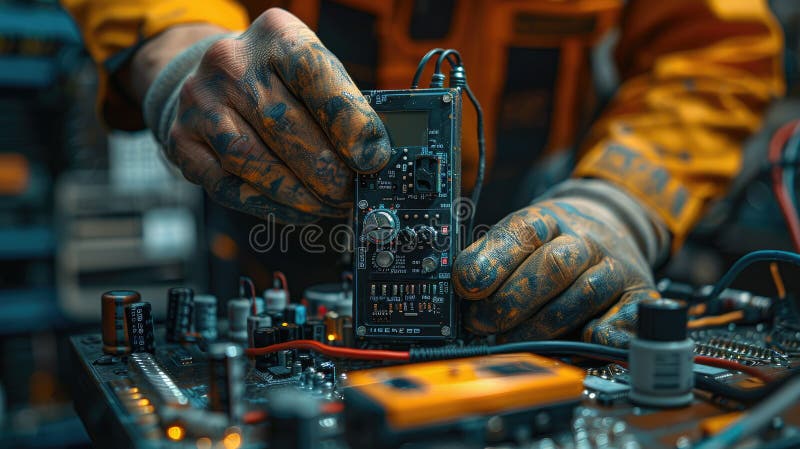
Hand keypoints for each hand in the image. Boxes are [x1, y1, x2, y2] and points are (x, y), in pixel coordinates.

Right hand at [154, 9, 389, 222]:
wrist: (208, 80)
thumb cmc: (274, 80)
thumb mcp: (309, 72)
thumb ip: (341, 104)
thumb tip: (375, 155)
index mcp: (275, 35)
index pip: (314, 74)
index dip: (348, 120)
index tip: (372, 156)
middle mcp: (230, 63)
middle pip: (285, 125)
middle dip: (327, 169)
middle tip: (351, 192)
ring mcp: (200, 103)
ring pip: (255, 161)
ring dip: (300, 193)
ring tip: (329, 205)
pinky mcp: (182, 142)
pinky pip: (230, 186)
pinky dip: (271, 205)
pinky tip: (298, 210)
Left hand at [453, 196, 659, 346]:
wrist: (610, 230)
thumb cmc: (551, 246)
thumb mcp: (516, 240)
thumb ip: (488, 261)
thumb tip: (459, 291)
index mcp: (548, 220)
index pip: (521, 232)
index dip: (492, 260)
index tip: (468, 286)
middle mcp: (585, 239)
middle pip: (553, 265)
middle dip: (510, 301)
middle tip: (482, 323)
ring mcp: (614, 266)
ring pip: (581, 296)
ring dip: (540, 327)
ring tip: (511, 340)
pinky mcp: (638, 295)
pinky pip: (622, 319)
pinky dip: (598, 336)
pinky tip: (574, 341)